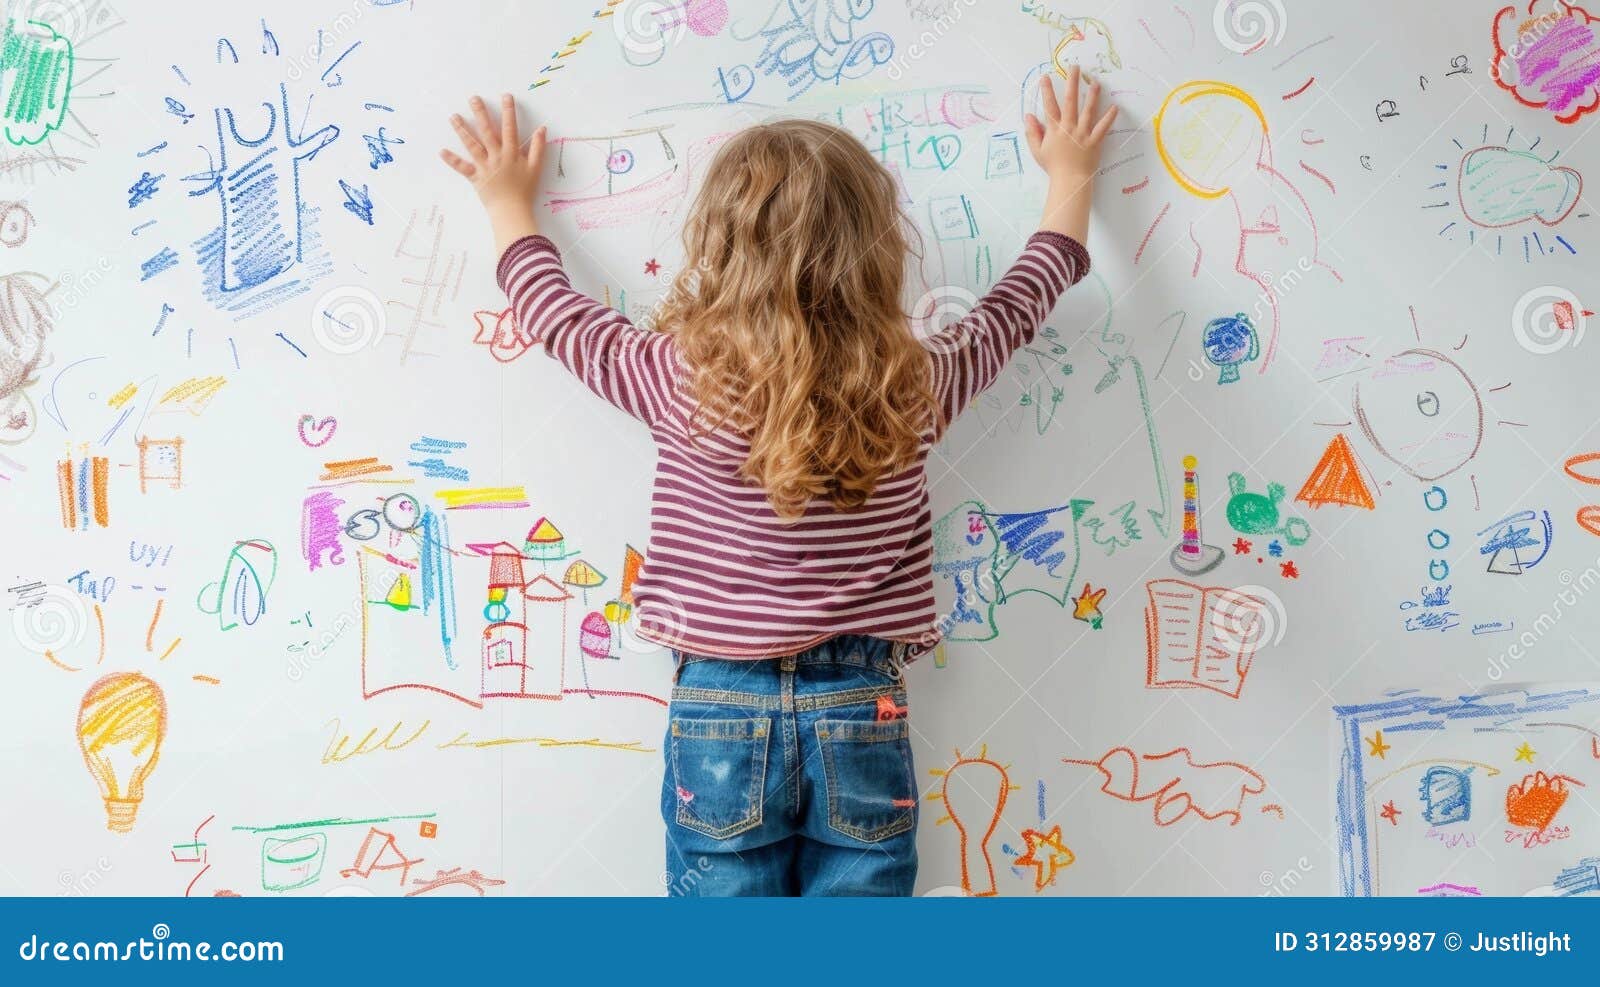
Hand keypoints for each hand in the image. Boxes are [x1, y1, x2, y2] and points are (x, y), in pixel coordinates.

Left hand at [440, 93, 546, 251]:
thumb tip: (542, 129)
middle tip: (473, 98)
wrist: (512, 211)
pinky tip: (441, 152)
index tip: (505, 96)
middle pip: (487, 131)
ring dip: (462, 130)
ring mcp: (484, 166)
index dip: (508, 111)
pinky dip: (452, 160)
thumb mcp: (536, 168)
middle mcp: (496, 156)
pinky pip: (462, 168)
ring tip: (453, 117)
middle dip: (480, 113)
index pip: (510, 128)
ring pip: (472, 145)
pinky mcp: (476, 177)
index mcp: (511, 153)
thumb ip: (538, 147)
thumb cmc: (525, 190)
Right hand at [1023, 67, 1116, 179]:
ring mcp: (1083, 134)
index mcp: (1055, 130)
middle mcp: (1069, 128)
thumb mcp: (1038, 150)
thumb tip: (1028, 116)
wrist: (1069, 181)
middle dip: (1072, 83)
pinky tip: (1114, 107)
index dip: (1047, 90)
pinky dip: (1109, 118)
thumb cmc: (1053, 167)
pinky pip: (1103, 128)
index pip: (1050, 106)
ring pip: (1088, 111)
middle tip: (1074, 68)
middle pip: (1070, 101)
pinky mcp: (1095, 141)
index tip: (1046, 76)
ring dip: (1092, 95)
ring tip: (1095, 82)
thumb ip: (1032, 132)